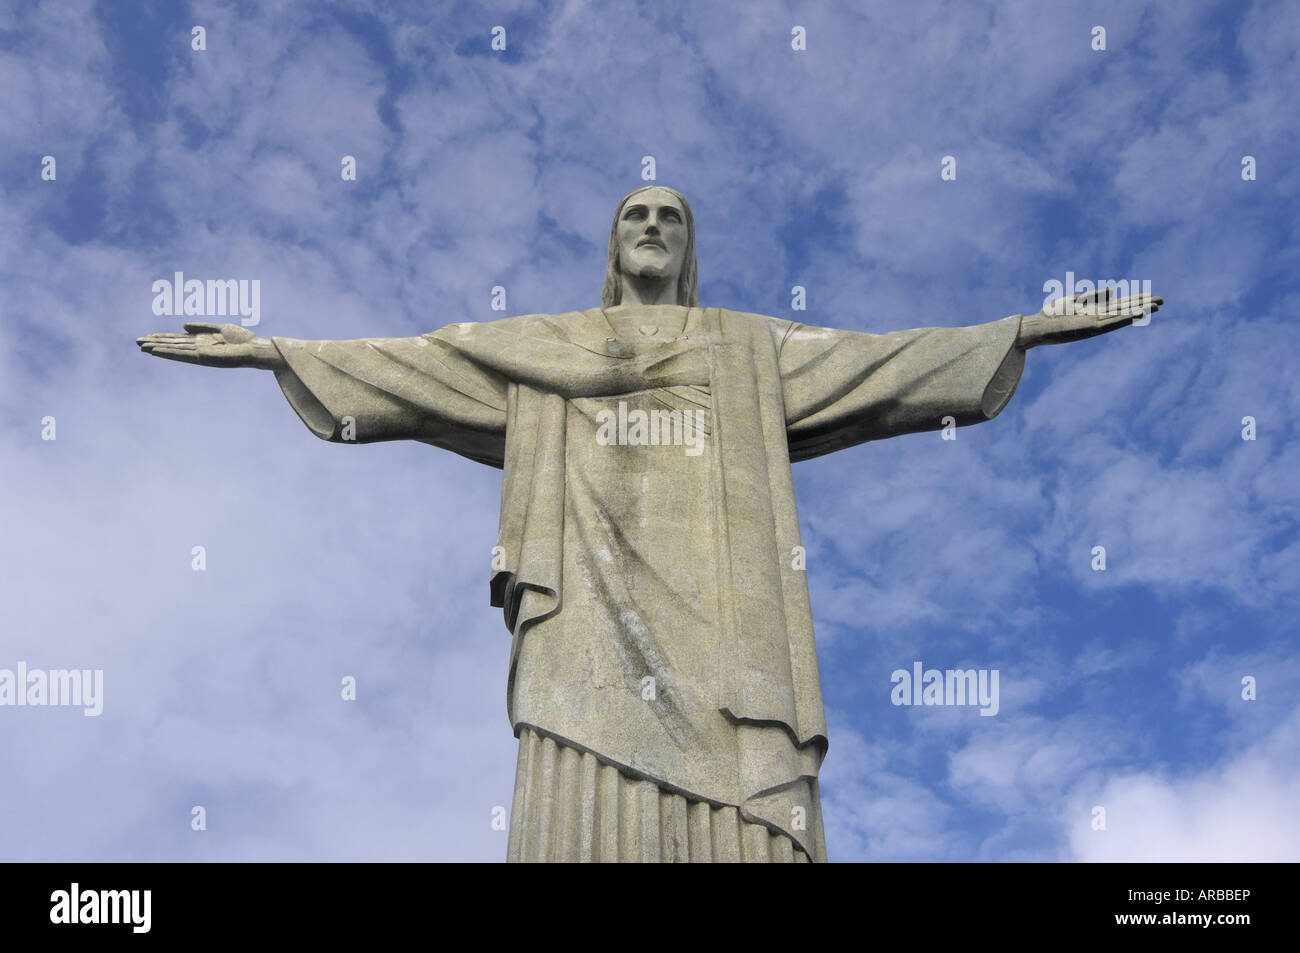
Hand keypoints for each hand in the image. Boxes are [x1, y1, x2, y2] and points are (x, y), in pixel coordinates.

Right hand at [136, 322, 282, 368]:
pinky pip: (182, 354)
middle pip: (172, 345)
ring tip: (141, 347)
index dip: (161, 337)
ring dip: (157, 348)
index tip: (146, 336)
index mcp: (201, 341)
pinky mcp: (203, 358)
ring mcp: (199, 354)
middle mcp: (198, 349)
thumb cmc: (243, 339)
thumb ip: (201, 327)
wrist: (255, 349)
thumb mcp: (220, 328)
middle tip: (136, 342)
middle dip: (155, 343)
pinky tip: (156, 350)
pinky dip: (168, 352)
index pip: (177, 339)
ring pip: (174, 350)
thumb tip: (182, 326)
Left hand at [1018, 288, 1162, 348]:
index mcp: (1095, 310)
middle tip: (1163, 300)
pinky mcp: (1090, 329)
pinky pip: (1111, 322)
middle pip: (1125, 310)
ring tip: (1156, 306)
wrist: (1036, 327)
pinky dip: (1124, 318)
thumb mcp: (1073, 300)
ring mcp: (1096, 324)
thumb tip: (1113, 290)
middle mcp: (1098, 318)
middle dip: (1143, 305)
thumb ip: (1092, 296)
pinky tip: (1137, 313)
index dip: (1136, 300)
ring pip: (1122, 316)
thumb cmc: (1051, 314)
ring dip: (1138, 311)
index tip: (1152, 297)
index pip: (1120, 304)